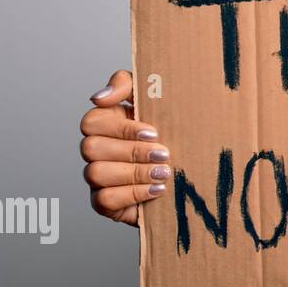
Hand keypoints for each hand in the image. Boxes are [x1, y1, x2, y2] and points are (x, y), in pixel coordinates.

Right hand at [80, 69, 169, 226]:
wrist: (196, 167)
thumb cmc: (175, 127)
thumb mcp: (158, 98)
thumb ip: (128, 84)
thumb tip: (99, 97)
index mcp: (106, 122)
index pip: (92, 121)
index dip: (121, 128)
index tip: (154, 132)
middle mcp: (96, 149)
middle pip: (91, 148)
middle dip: (132, 151)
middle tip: (164, 155)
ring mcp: (97, 176)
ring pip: (96, 173)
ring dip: (134, 173)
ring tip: (164, 173)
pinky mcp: (104, 202)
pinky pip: (104, 200)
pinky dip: (133, 194)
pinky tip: (157, 190)